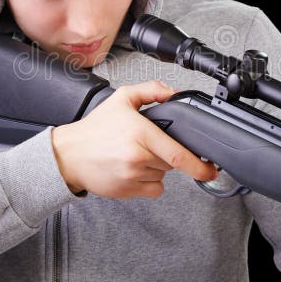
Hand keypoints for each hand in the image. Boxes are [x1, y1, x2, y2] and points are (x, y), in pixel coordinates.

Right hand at [50, 80, 217, 198]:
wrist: (69, 154)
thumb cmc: (94, 129)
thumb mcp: (122, 99)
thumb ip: (150, 91)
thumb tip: (173, 93)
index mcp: (141, 134)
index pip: (178, 155)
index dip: (200, 166)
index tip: (211, 169)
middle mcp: (138, 157)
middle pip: (171, 163)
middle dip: (165, 154)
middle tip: (146, 145)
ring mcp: (133, 176)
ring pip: (161, 175)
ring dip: (155, 167)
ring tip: (133, 155)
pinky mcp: (127, 191)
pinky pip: (152, 189)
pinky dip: (148, 182)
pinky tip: (132, 170)